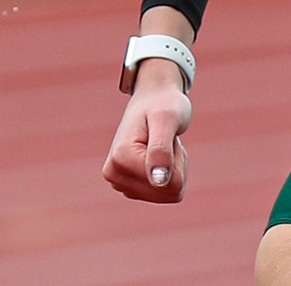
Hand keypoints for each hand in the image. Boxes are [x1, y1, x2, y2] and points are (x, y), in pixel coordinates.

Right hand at [102, 59, 191, 202]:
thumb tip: (159, 182)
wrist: (153, 98)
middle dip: (175, 166)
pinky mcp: (128, 187)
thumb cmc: (163, 104)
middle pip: (167, 192)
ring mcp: (119, 183)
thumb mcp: (167, 119)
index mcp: (120, 158)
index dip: (176, 159)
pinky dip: (169, 173)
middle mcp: (114, 174)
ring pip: (166, 193)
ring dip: (173, 168)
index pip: (169, 184)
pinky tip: (159, 154)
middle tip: (166, 139)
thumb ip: (161, 149)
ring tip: (162, 144)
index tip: (165, 135)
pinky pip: (163, 193)